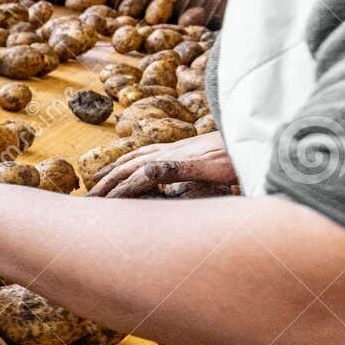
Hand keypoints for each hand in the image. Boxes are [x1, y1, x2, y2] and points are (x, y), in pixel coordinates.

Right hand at [89, 132, 235, 197]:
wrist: (257, 136)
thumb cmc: (239, 158)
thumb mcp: (212, 168)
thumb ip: (179, 169)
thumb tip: (147, 170)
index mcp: (173, 160)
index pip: (136, 178)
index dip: (116, 193)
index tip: (98, 208)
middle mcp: (170, 151)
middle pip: (129, 167)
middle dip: (106, 183)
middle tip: (87, 199)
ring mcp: (175, 147)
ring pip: (135, 158)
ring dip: (113, 170)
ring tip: (96, 181)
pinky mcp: (183, 146)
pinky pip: (147, 151)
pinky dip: (130, 158)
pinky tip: (131, 162)